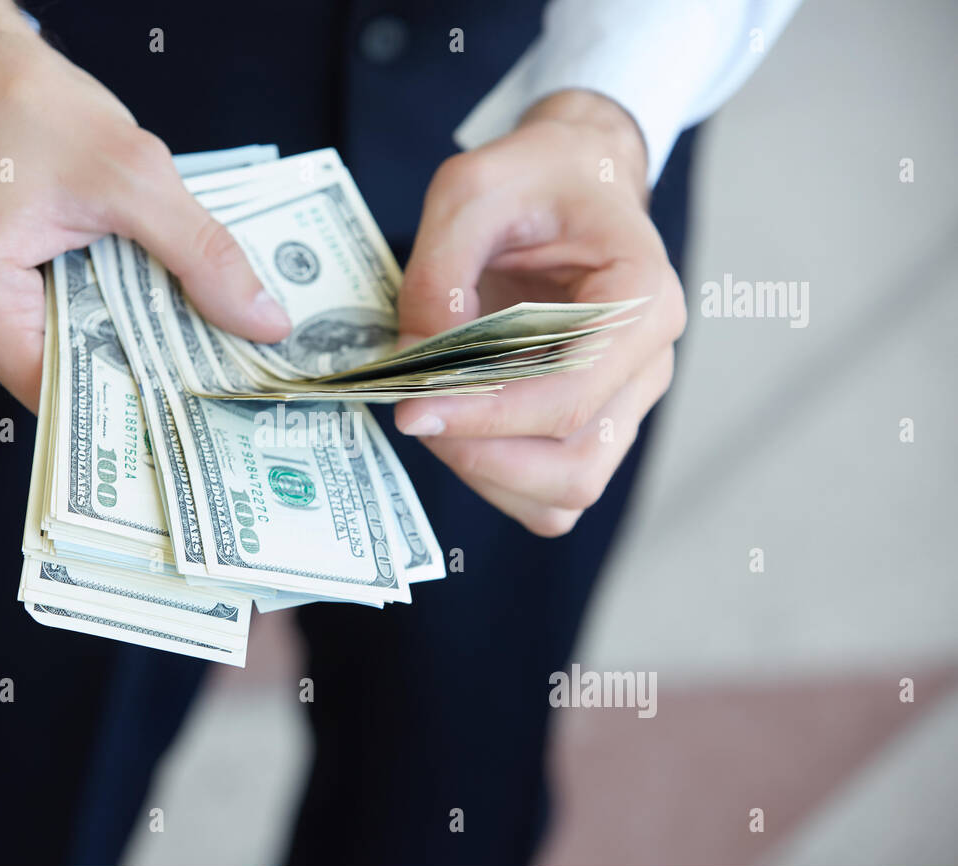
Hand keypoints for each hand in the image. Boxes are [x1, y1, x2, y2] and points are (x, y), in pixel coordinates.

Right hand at [0, 0, 289, 410]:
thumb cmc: (20, 100)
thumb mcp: (133, 176)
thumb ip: (201, 255)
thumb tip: (262, 320)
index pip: (65, 396)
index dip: (139, 402)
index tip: (203, 410)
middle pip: (64, 381)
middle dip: (139, 370)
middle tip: (215, 369)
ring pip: (58, 356)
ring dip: (118, 339)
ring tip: (182, 325)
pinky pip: (45, 326)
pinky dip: (94, 314)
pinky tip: (137, 297)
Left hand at [393, 90, 685, 536]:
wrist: (574, 180)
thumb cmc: (535, 178)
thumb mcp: (470, 191)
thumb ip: (438, 274)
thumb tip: (417, 362)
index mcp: (640, 296)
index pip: (570, 393)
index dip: (485, 416)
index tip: (413, 409)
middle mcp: (648, 359)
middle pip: (575, 466)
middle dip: (483, 457)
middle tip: (417, 413)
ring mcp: (627, 399)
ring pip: (565, 491)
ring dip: (488, 475)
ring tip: (435, 416)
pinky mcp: (597, 421)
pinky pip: (552, 491)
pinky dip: (501, 480)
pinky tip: (462, 430)